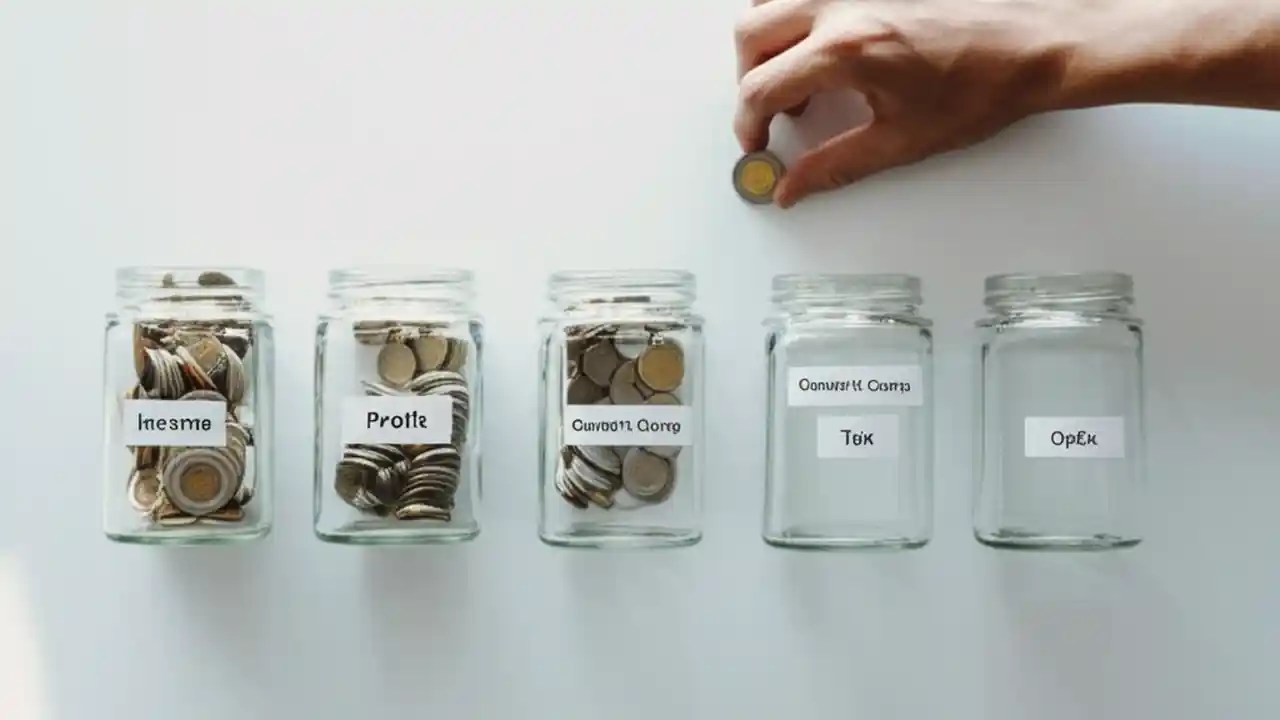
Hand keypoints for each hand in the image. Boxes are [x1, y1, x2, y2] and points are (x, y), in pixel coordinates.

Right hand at [734, 0, 1077, 206]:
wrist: (1037, 43)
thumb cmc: (986, 83)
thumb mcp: (901, 140)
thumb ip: (834, 165)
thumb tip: (792, 185)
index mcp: (846, 49)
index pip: (760, 87)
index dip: (748, 124)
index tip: (756, 142)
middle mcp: (843, 3)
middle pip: (752, 35)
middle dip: (750, 80)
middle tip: (774, 111)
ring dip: (766, 37)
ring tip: (794, 70)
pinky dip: (796, 9)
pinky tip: (818, 37)